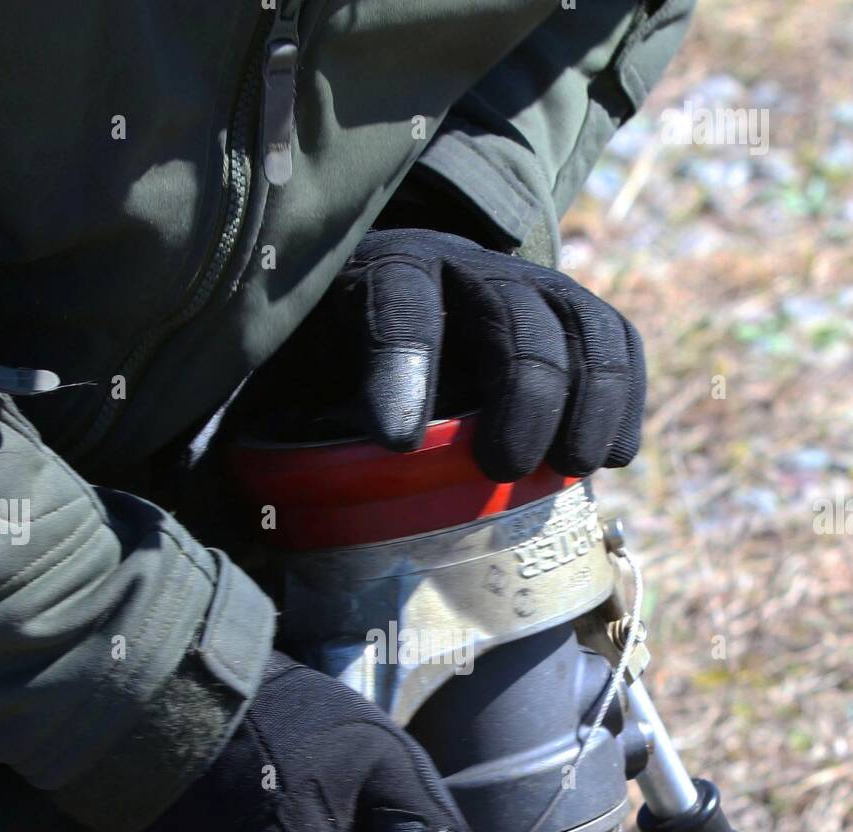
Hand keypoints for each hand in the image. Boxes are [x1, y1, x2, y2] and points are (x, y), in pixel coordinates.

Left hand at [240, 228, 645, 481]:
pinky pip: (616, 340)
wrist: (398, 321)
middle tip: (505, 467)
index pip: (398, 298)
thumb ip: (277, 432)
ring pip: (580, 321)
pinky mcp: (572, 316)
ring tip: (572, 468)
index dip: (404, 360)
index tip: (397, 440)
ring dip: (588, 395)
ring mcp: (527, 287)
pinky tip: (612, 455)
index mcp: (379, 275)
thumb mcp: (292, 392)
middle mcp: (463, 267)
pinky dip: (624, 394)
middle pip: (512, 311)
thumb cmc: (337, 373)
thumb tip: (256, 514)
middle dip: (521, 388)